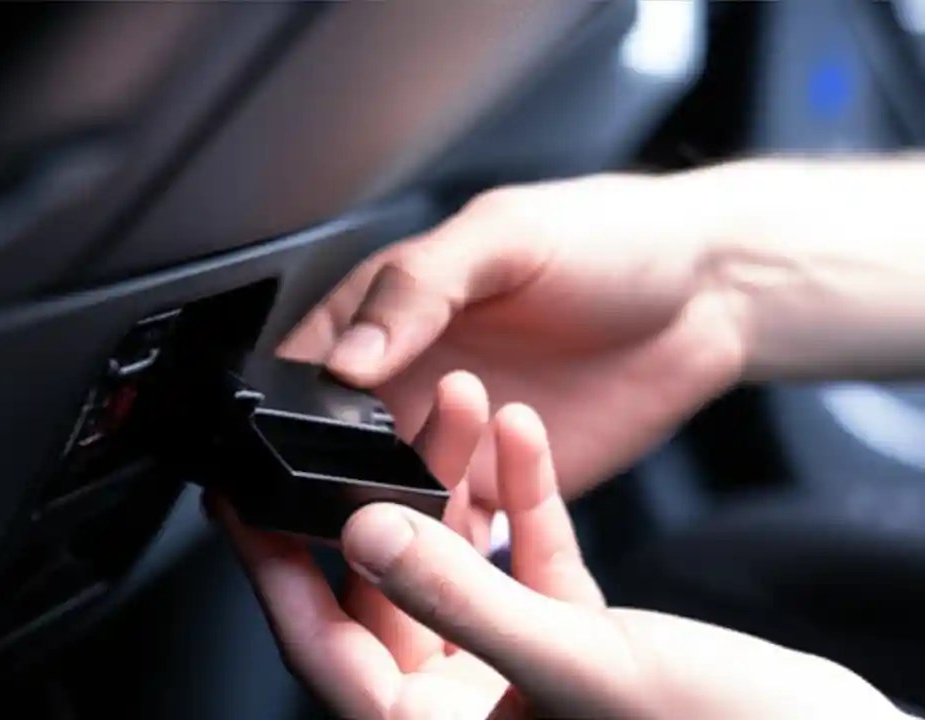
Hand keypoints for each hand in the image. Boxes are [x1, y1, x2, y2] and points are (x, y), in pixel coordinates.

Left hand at [216, 396, 901, 718]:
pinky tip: (523, 435)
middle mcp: (466, 709)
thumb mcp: (574, 662)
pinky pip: (526, 557)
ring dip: (456, 480)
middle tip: (350, 425)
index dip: (271, 573)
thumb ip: (460, 598)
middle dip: (377, 496)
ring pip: (457, 562)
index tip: (241, 503)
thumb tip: (365, 537)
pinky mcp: (574, 640)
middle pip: (382, 589)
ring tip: (456, 398)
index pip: (321, 649)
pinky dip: (523, 495)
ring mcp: (517, 674)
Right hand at [278, 172, 745, 498]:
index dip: (283, 402)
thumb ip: (415, 290)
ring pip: (390, 495)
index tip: (281, 435)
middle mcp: (409, 379)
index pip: (306, 363)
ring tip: (415, 510)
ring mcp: (453, 437)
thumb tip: (345, 355)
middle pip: (332, 443)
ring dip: (393, 511)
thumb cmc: (611, 238)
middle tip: (345, 489)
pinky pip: (459, 529)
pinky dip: (449, 545)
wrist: (711, 296)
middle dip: (327, 473)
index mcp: (389, 310)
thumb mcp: (504, 237)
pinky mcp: (504, 484)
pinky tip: (456, 542)